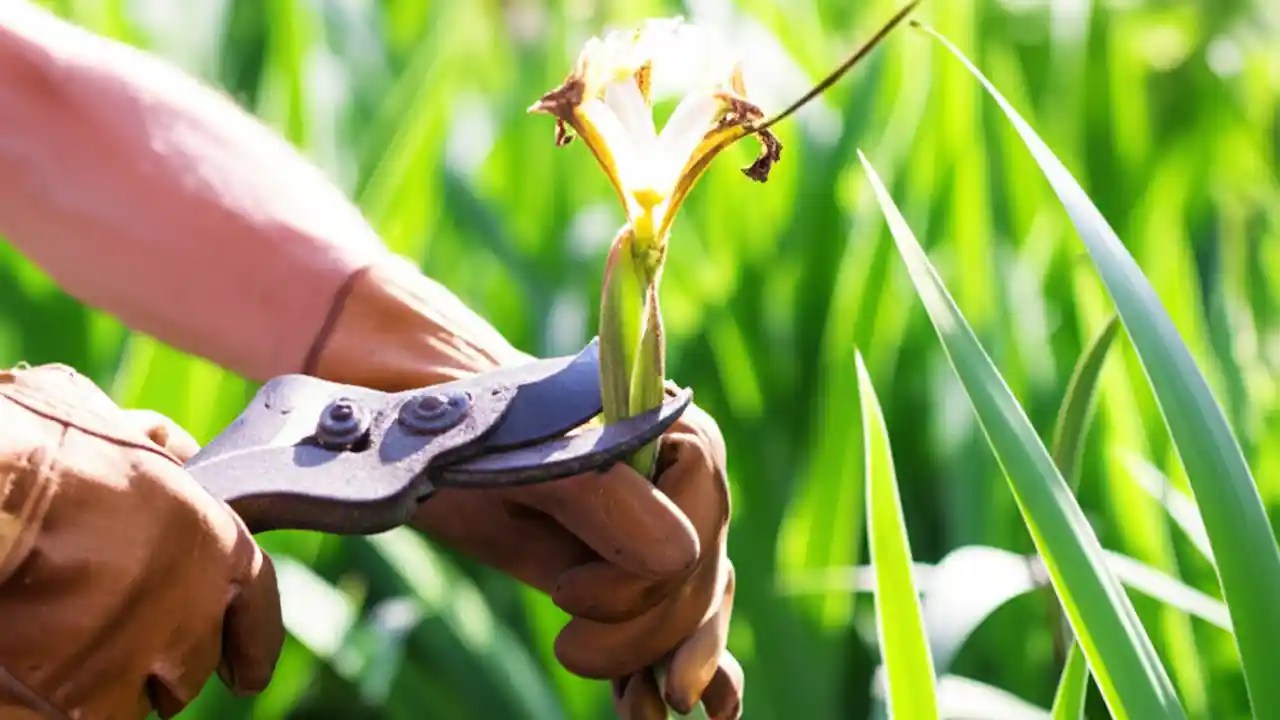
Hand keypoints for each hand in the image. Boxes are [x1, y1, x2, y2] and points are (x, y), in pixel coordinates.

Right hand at [0, 364, 282, 718]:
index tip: (247, 669)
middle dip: (162, 656)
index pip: (257, 610)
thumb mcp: (115, 425)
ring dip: (106, 683)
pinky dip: (54, 704)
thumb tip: (181, 454)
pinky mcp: (72, 711)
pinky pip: (74, 719)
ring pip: (131, 701)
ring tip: (65, 648)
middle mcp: (187, 618)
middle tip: (117, 633)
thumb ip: (159, 449)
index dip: (251, 641)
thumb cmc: (38, 449)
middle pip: (190, 667)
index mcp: (217, 548)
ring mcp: (129, 670)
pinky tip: (31, 672)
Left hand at [411, 402, 741, 718]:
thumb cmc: (459, 436)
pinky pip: (680, 619)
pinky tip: (691, 706)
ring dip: (673, 658)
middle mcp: (675, 474)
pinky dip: (691, 666)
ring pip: (698, 602)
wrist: (418, 450)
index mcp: (660, 424)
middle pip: (700, 568)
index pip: (699, 511)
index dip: (645, 573)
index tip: (566, 595)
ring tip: (646, 709)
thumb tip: (682, 557)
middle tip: (570, 654)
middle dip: (648, 628)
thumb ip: (593, 494)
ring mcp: (659, 525)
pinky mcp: (631, 570)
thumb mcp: (512, 461)